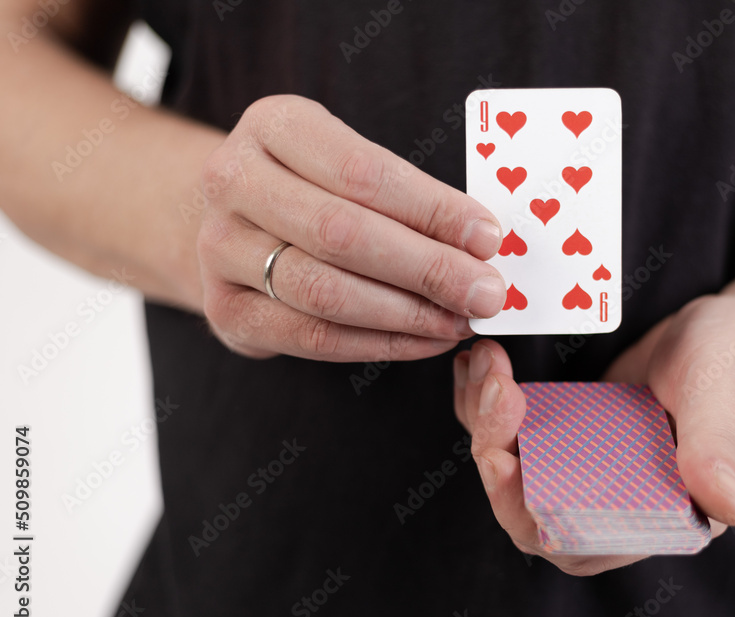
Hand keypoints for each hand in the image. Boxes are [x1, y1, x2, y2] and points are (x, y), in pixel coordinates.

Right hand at [196, 95, 506, 360]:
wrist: (234, 218)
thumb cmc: (314, 186)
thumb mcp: (349, 162)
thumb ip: (407, 195)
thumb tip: (480, 243)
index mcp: (274, 125)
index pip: (363, 171)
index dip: (431, 210)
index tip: (487, 238)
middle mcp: (233, 181)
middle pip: (342, 233)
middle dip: (428, 269)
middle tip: (485, 293)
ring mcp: (218, 248)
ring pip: (325, 292)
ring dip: (407, 314)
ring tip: (459, 320)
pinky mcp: (225, 310)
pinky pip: (311, 338)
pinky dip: (379, 345)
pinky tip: (424, 341)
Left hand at [454, 292, 734, 574]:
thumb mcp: (724, 395)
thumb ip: (716, 451)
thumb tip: (726, 510)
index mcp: (662, 516)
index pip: (575, 544)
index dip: (526, 513)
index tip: (503, 457)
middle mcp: (620, 502)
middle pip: (527, 509)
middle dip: (494, 453)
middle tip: (492, 387)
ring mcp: (592, 467)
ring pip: (514, 469)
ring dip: (484, 422)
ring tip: (482, 364)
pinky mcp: (575, 433)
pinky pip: (519, 432)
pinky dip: (488, 403)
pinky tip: (477, 365)